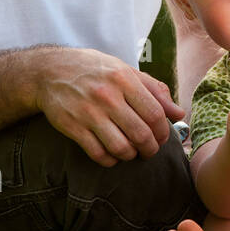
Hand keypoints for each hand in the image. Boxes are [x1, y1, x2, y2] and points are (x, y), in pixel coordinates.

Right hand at [32, 48, 182, 165]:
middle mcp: (107, 96)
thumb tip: (179, 113)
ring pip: (121, 148)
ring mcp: (88, 113)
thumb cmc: (94, 70)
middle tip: (150, 150)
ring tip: (132, 152)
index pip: (155, 114)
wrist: (50, 71)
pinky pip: (98, 154)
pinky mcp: (73, 127)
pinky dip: (110, 160)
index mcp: (124, 79)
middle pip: (141, 134)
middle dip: (151, 148)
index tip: (162, 137)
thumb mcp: (126, 71)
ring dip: (131, 156)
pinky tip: (112, 155)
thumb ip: (155, 90)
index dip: (164, 132)